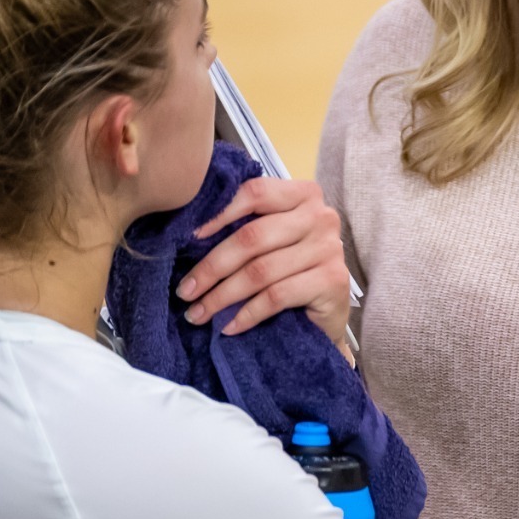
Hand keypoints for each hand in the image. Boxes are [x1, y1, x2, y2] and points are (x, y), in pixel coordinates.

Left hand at [175, 176, 351, 346]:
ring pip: (261, 270)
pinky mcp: (333, 281)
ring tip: (199, 313)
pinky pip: (277, 296)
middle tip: (186, 291)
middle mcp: (321, 216)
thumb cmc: (292, 272)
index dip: (218, 214)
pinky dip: (247, 314)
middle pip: (253, 236)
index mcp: (303, 195)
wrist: (327, 315)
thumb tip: (188, 235)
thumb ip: (245, 228)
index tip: (189, 238)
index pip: (255, 193)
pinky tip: (229, 326)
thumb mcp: (271, 241)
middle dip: (213, 267)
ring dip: (222, 296)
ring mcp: (329, 248)